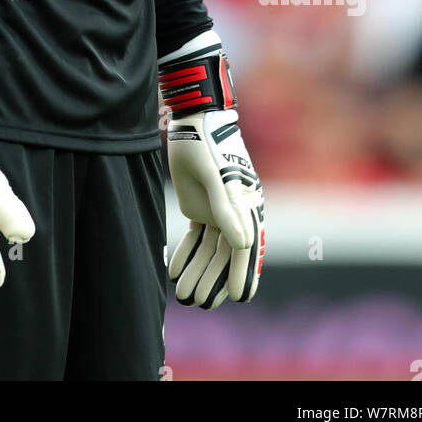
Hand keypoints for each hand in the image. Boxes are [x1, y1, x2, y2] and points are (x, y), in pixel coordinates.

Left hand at [159, 34, 264, 308]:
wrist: (192, 120)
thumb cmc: (207, 144)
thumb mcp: (215, 176)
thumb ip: (226, 210)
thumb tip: (243, 245)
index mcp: (246, 206)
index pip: (246, 247)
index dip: (243, 273)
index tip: (238, 298)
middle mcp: (235, 212)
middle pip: (225, 253)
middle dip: (213, 278)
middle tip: (200, 302)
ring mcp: (217, 211)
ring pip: (208, 249)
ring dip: (198, 271)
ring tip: (184, 296)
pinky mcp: (200, 207)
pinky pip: (195, 237)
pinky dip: (186, 254)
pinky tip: (175, 272)